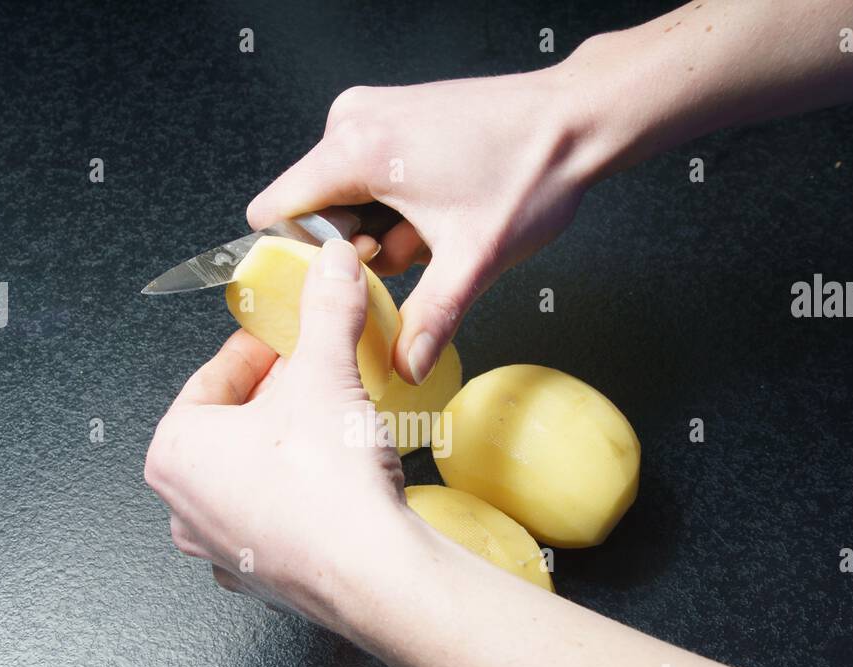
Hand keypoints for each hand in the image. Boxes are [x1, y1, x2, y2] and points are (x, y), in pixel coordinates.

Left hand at [144, 239, 406, 627]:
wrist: (372, 576)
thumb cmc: (329, 485)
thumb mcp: (327, 375)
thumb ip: (327, 310)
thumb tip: (332, 264)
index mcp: (174, 451)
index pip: (212, 378)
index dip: (257, 348)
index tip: (288, 334)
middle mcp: (182, 506)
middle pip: (230, 426)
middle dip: (274, 395)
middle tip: (317, 372)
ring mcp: (220, 549)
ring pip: (249, 475)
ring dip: (285, 445)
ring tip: (332, 422)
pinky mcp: (261, 579)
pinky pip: (273, 519)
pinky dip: (299, 495)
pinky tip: (336, 481)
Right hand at [247, 68, 601, 383]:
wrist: (577, 121)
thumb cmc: (529, 172)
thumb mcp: (474, 260)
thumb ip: (429, 319)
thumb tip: (404, 367)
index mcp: (357, 149)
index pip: (274, 210)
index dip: (300, 257)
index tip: (341, 281)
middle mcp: (354, 120)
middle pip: (313, 209)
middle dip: (356, 249)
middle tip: (415, 255)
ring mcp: (375, 113)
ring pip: (345, 197)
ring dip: (383, 229)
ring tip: (435, 232)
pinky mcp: (395, 115)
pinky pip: (369, 175)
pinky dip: (396, 204)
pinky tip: (439, 211)